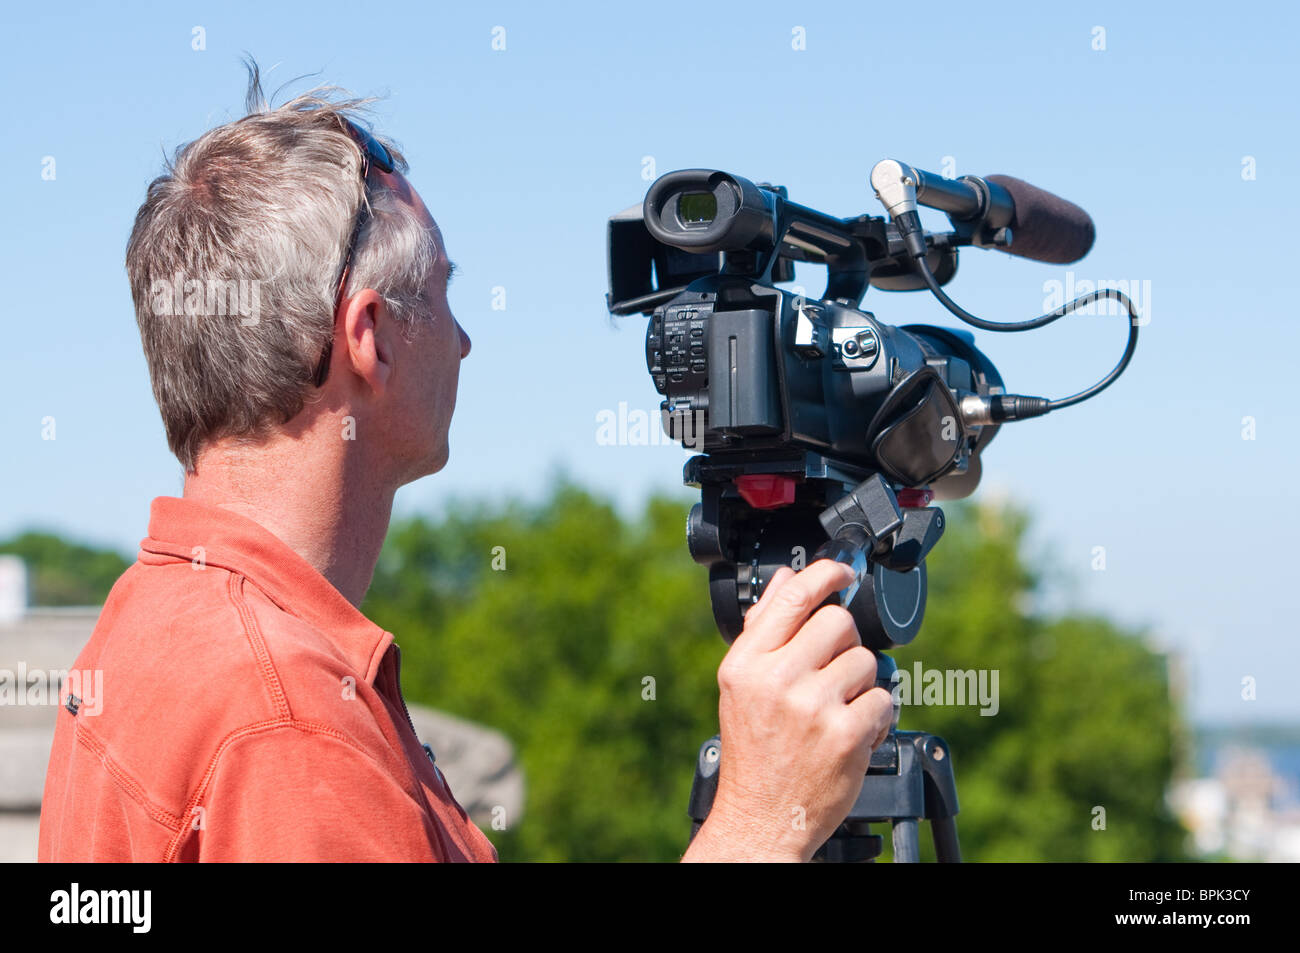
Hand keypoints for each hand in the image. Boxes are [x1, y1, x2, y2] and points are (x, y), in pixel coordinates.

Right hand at [682, 560, 893, 861]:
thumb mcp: (741, 687)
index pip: (793, 597)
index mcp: (746, 664)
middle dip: (844, 641)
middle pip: (838, 622)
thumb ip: (763, 631)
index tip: (842, 570)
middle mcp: (777, 680)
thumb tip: (788, 580)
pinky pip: (883, 699)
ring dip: (860, 682)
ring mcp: (813, 706)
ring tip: (837, 707)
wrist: (763, 818)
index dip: (826, 573)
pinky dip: (875, 715)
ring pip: (865, 660)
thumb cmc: (753, 752)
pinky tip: (851, 730)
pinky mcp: (846, 734)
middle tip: (833, 668)